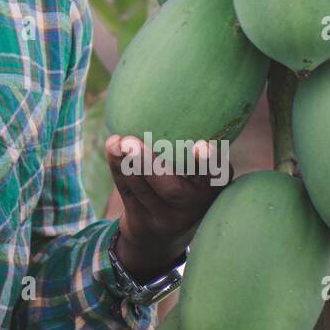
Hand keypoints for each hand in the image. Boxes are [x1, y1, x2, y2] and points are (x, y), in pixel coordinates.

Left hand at [104, 134, 233, 281]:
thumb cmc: (185, 182)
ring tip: (118, 142)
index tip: (200, 145)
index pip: (217, 176)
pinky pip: (128, 194)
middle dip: (150, 165)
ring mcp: (167, 218)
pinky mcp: (144, 222)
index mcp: (213, 187)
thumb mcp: (198, 170)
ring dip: (127, 164)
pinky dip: (118, 169)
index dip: (209, 162)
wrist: (163, 231)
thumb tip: (169, 98)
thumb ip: (187, 145)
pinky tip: (112, 148)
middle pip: (172, 190)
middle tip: (131, 142)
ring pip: (145, 192)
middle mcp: (194, 206)